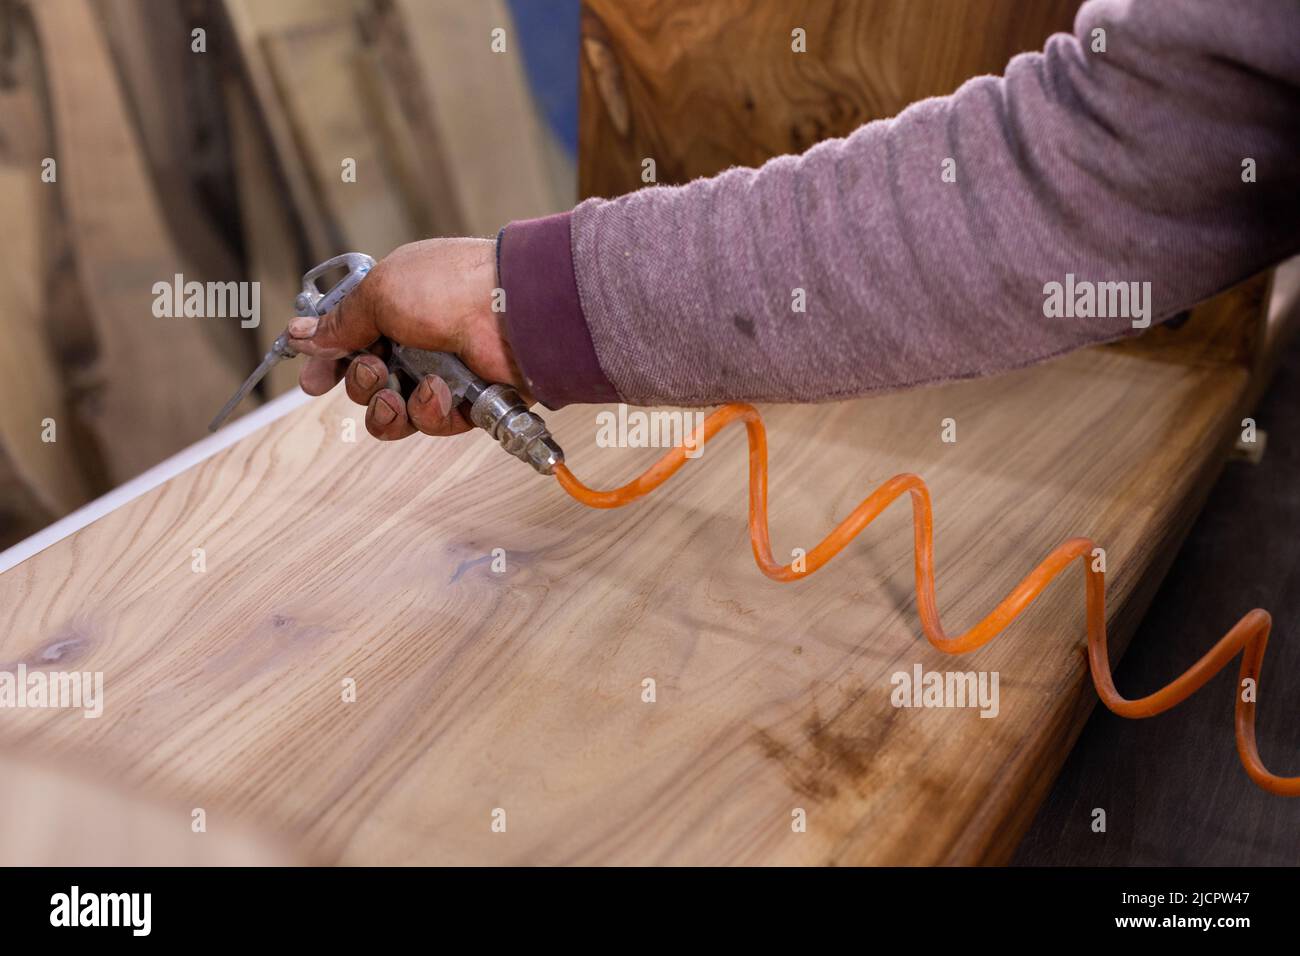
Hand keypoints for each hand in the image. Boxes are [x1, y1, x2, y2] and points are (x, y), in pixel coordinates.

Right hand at [287, 238, 526, 439]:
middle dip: (360, 384)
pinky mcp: (466, 403)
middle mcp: (416, 342)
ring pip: (392, 413)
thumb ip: (340, 321)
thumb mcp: (380, 293)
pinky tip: (439, 392)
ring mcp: (442, 374)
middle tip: (373, 369)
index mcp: (394, 307)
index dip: (329, 364)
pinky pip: (430, 423)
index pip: (351, 342)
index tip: (313, 381)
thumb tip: (301, 334)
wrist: (510, 311)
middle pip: (366, 384)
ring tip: (398, 391)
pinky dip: (429, 411)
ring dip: (386, 407)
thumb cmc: (448, 287)